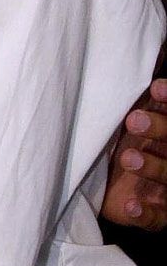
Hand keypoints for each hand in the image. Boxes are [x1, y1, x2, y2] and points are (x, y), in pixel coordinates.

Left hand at [101, 78, 166, 229]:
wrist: (104, 184)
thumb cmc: (121, 139)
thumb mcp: (129, 111)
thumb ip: (144, 91)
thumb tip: (155, 46)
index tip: (155, 88)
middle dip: (160, 130)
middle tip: (134, 121)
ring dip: (153, 167)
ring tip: (128, 158)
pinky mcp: (157, 215)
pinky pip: (157, 219)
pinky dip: (145, 213)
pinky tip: (130, 204)